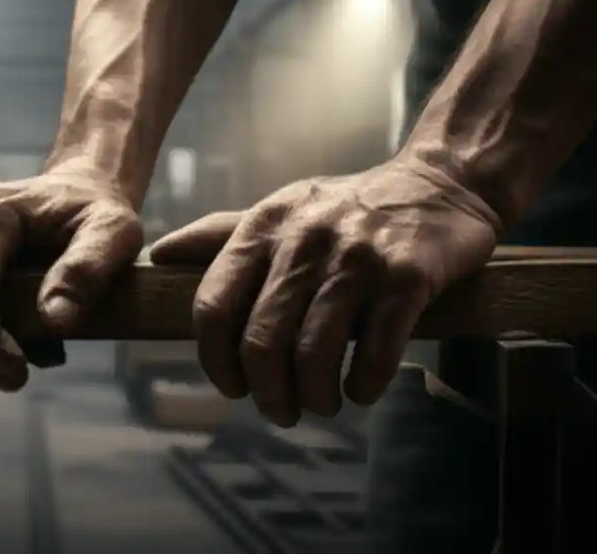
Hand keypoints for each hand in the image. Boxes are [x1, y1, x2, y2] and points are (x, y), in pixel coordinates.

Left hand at [149, 156, 500, 425]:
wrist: (439, 184)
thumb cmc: (347, 209)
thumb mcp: (280, 210)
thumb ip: (219, 237)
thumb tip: (157, 257)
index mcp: (263, 227)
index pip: (212, 307)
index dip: (215, 361)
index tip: (232, 388)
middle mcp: (302, 240)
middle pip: (262, 342)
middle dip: (268, 394)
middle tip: (282, 411)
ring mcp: (356, 258)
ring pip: (315, 354)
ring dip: (316, 397)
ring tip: (323, 403)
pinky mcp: (407, 277)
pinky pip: (375, 351)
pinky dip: (363, 386)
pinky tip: (362, 390)